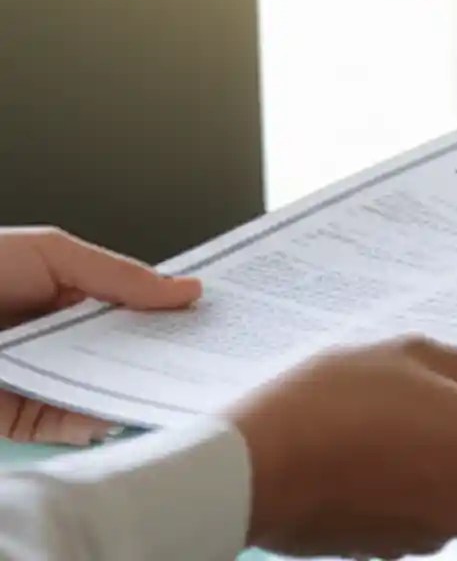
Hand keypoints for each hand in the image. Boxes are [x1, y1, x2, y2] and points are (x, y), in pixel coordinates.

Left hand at [0, 227, 201, 444]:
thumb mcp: (50, 253)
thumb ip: (120, 274)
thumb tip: (187, 291)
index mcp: (68, 294)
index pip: (133, 306)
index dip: (171, 312)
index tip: (214, 317)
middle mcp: (60, 338)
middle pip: (124, 352)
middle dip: (163, 355)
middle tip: (210, 358)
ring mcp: (42, 379)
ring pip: (102, 390)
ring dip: (136, 390)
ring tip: (178, 388)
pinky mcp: (20, 418)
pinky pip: (68, 424)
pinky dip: (96, 422)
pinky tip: (123, 412)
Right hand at [227, 336, 456, 557]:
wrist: (261, 468)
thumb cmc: (337, 402)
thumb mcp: (412, 355)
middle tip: (407, 402)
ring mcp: (436, 534)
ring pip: (450, 486)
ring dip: (427, 462)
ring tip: (373, 431)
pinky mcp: (396, 552)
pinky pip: (415, 511)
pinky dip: (398, 490)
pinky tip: (357, 464)